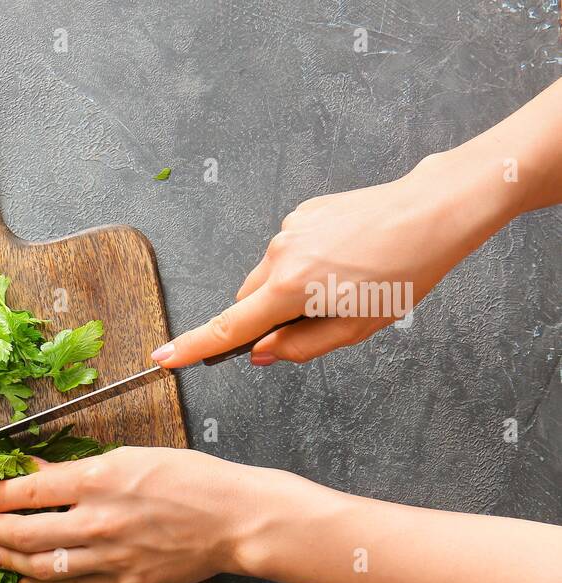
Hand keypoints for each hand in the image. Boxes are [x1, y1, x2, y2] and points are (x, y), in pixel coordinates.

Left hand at [0, 446, 272, 582]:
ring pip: (43, 566)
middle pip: (26, 532)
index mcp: (98, 479)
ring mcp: (109, 557)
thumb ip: (77, 469)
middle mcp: (97, 520)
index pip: (29, 491)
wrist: (236, 519)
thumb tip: (36, 471)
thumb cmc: (191, 479)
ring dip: (9, 562)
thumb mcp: (130, 456)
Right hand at [152, 147, 518, 366]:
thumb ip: (301, 347)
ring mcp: (289, 230)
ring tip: (344, 282)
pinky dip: (306, 263)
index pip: (229, 327)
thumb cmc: (405, 270)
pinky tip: (345, 258)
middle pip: (249, 301)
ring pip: (269, 277)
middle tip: (319, 317)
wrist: (433, 211)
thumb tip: (263, 352)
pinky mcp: (302, 213)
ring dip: (290, 289)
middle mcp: (280, 255)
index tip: (164, 357)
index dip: (193, 348)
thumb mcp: (357, 326)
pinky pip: (288, 250)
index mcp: (292, 288)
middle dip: (269, 316)